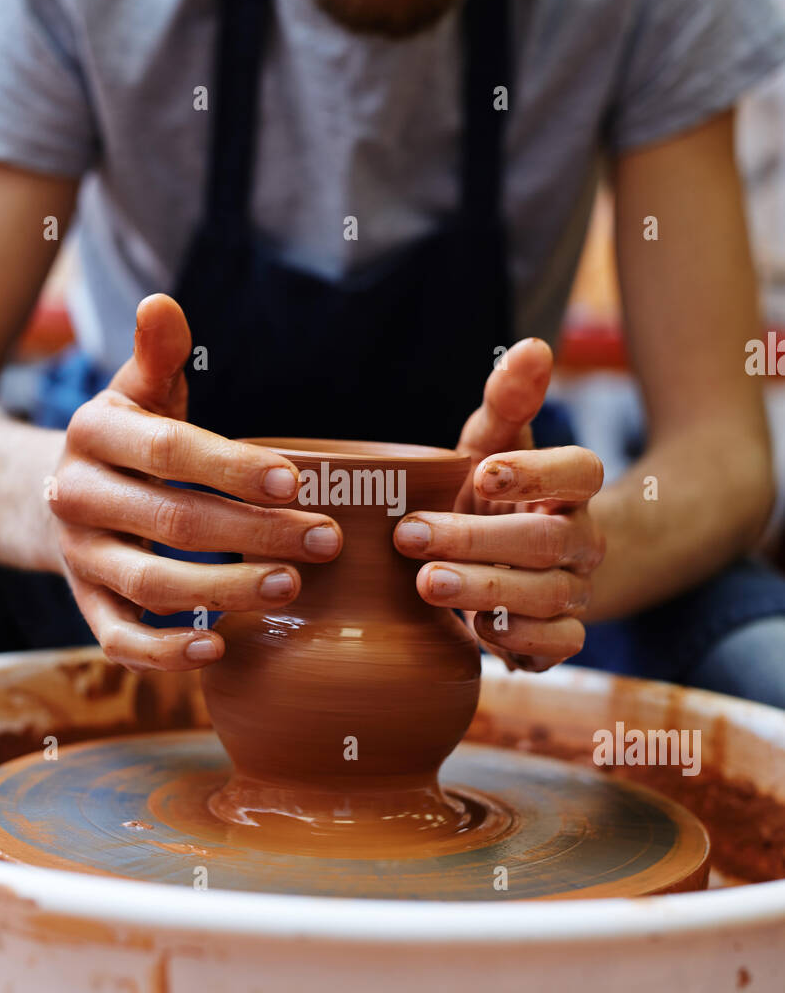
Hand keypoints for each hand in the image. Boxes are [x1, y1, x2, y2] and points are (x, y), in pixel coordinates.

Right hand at [49, 294, 341, 670]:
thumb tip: (164, 304)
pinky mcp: (84, 606)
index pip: (168, 450)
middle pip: (172, 521)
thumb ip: (156, 355)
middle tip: (326, 541)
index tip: (297, 484)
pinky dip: (166, 654)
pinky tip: (221, 648)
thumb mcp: (137, 391)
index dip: (234, 468)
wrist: (48, 492)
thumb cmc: (125, 438)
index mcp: (93, 432)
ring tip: (292, 586)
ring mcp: (78, 556)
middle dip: (256, 534)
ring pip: (151, 585)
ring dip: (225, 591)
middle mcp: (76, 495)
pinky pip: (119, 641)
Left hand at [394, 338, 604, 671]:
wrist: (506, 561)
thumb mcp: (491, 443)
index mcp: (569, 488)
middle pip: (546, 541)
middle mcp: (581, 540)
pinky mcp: (560, 638)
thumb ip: (508, 399)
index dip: (537, 473)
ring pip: (546, 596)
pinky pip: (557, 646)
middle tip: (412, 535)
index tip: (483, 471)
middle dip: (477, 539)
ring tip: (425, 583)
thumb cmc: (491, 492)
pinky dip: (516, 641)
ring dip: (483, 589)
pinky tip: (473, 630)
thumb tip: (532, 346)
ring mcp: (574, 591)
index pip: (580, 472)